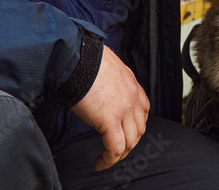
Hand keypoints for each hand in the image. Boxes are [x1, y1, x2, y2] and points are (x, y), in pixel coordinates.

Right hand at [70, 46, 149, 170]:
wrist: (76, 56)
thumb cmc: (83, 57)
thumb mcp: (104, 66)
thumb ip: (107, 78)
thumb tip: (95, 85)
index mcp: (130, 82)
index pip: (143, 108)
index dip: (135, 123)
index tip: (125, 130)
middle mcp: (132, 96)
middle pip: (139, 128)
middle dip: (129, 141)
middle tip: (115, 148)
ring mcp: (124, 109)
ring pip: (130, 141)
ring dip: (119, 154)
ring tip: (106, 160)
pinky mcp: (110, 120)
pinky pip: (115, 148)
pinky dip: (109, 159)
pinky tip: (99, 163)